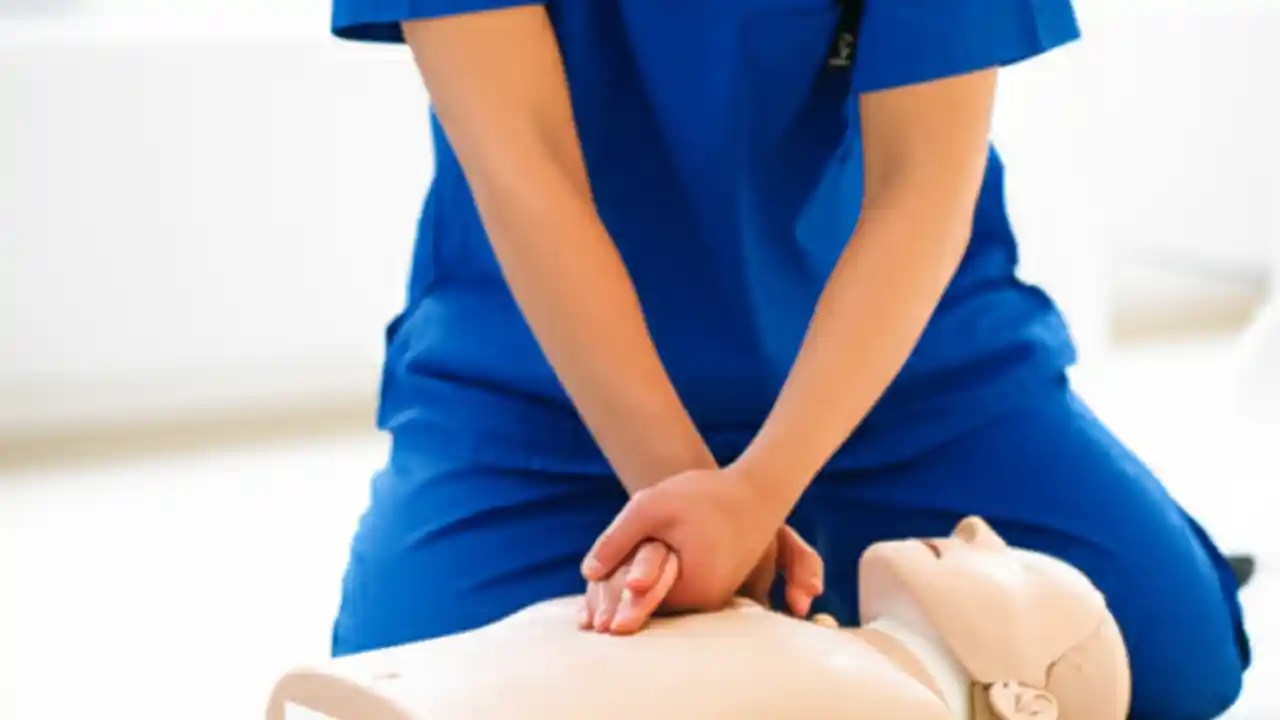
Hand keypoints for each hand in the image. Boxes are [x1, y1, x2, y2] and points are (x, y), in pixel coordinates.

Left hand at [581, 468, 822, 618]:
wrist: (757, 491)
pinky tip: (625, 583)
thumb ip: (618, 539)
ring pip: (665, 602)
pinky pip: (678, 593)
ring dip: (633, 601)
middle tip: (583, 622)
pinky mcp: (717, 587)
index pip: (641, 605)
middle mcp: (708, 602)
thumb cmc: (704, 495)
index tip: (584, 622)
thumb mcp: (651, 507)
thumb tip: (586, 574)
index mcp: (695, 587)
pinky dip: (654, 589)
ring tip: (596, 608)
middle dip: (618, 610)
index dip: (609, 608)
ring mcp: (716, 596)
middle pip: (653, 609)